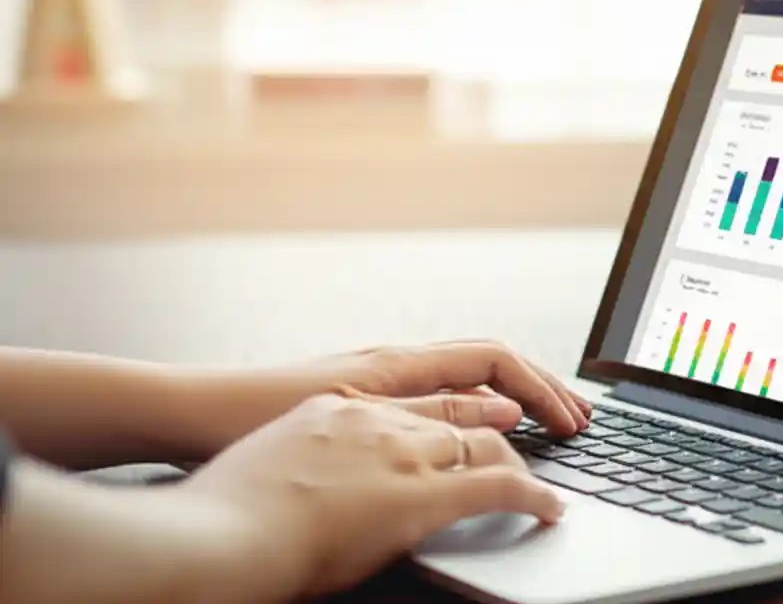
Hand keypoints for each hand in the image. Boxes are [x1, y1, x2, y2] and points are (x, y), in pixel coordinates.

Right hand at [182, 392, 565, 599]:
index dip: (472, 397)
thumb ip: (321, 450)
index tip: (502, 406)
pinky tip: (549, 506)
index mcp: (346, 398)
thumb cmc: (231, 501)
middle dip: (522, 404)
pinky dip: (530, 492)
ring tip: (561, 449)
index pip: (429, 387)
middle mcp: (378, 410)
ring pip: (487, 435)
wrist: (214, 526)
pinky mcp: (415, 491)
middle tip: (560, 417)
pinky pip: (494, 482)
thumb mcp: (279, 452)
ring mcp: (397, 447)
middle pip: (469, 398)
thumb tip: (334, 475)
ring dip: (529, 445)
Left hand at [191, 341, 591, 459]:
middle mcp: (394, 363)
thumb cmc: (253, 413)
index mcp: (398, 362)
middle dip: (540, 390)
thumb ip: (429, 417)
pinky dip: (476, 413)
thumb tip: (500, 416)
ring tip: (546, 427)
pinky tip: (480, 438)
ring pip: (467, 381)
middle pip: (490, 365)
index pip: (494, 359)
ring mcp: (378, 380)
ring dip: (513, 401)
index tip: (571, 420)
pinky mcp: (360, 401)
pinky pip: (440, 398)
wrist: (187, 411)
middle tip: (579, 421)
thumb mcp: (349, 418)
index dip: (540, 387)